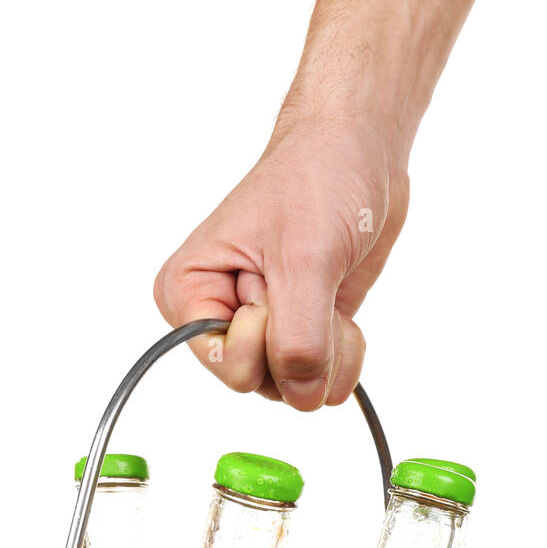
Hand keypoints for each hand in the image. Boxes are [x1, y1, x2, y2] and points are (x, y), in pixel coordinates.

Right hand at [154, 113, 409, 411]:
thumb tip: (303, 397)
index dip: (265, 336)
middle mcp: (219, 320)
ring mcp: (261, 334)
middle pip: (262, 383)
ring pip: (295, 388)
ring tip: (327, 287)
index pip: (227, 366)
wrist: (357, 150)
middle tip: (307, 279)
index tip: (272, 281)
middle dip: (301, 340)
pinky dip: (345, 354)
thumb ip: (298, 340)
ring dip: (329, 347)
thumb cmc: (315, 178)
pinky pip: (323, 383)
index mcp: (189, 295)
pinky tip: (342, 311)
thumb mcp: (304, 258)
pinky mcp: (300, 337)